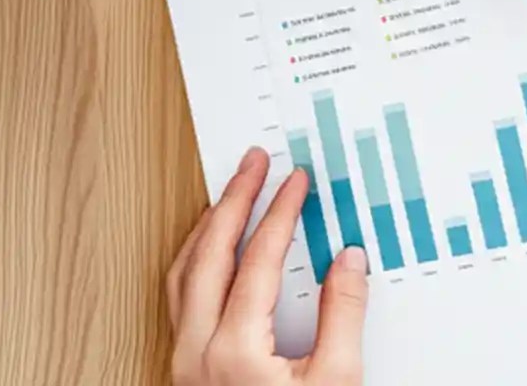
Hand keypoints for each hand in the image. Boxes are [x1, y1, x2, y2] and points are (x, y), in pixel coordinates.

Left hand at [167, 148, 368, 385]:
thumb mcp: (337, 382)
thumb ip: (343, 315)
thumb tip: (347, 260)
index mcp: (233, 349)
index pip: (257, 257)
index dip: (281, 211)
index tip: (297, 181)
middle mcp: (196, 350)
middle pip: (208, 251)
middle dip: (234, 199)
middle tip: (253, 163)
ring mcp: (183, 360)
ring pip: (183, 272)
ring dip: (208, 225)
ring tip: (229, 194)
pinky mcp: (184, 369)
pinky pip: (179, 295)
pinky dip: (195, 258)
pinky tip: (209, 249)